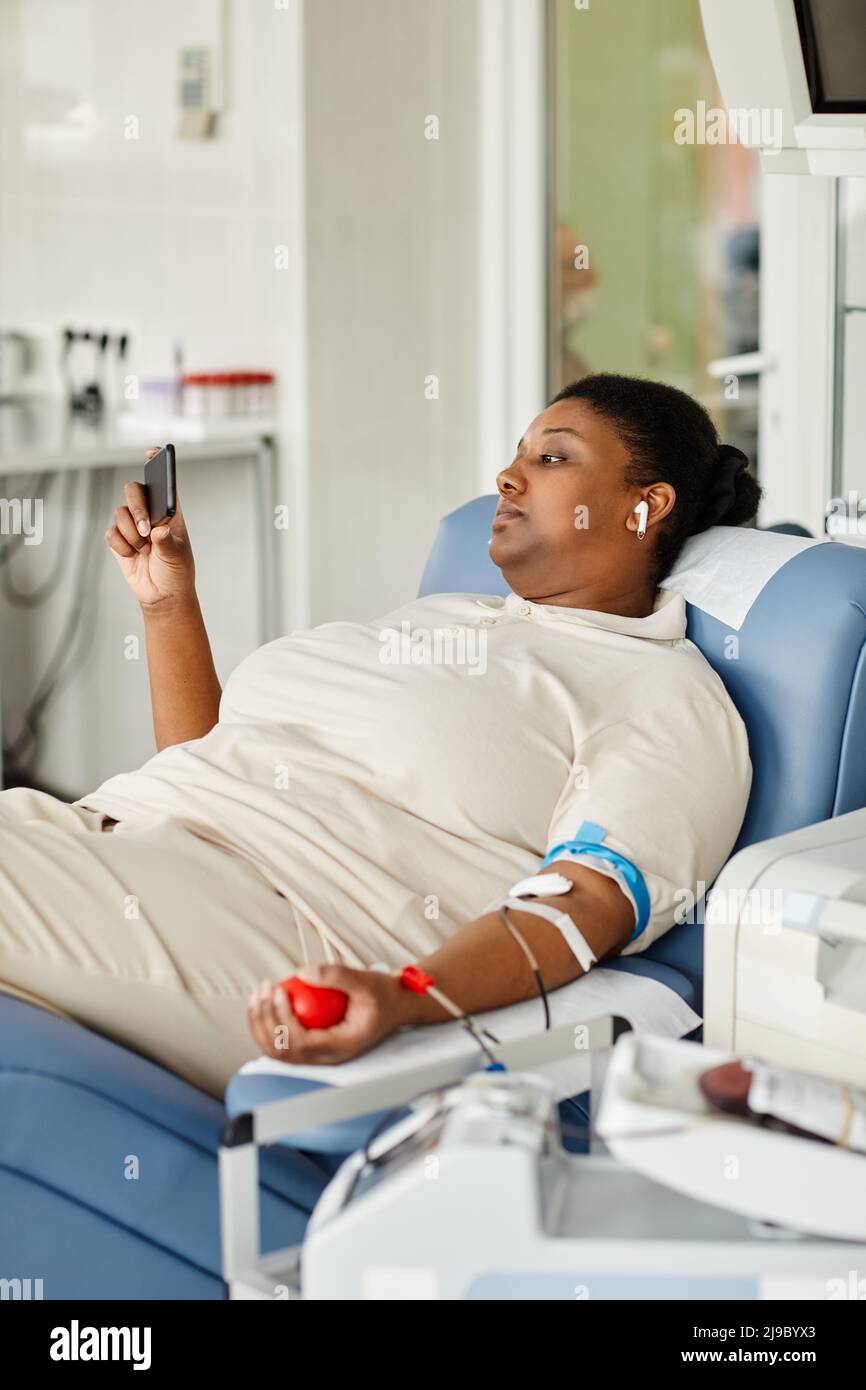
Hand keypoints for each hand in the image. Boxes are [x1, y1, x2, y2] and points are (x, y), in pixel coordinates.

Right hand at [105, 449, 195, 608]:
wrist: (162, 594)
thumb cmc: (176, 572)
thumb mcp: (177, 558)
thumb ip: (167, 543)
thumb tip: (158, 531)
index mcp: (169, 511)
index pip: (165, 482)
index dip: (159, 463)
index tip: (153, 451)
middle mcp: (149, 513)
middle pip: (134, 491)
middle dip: (137, 509)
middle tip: (146, 530)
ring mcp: (132, 525)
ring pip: (120, 513)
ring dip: (131, 534)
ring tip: (144, 550)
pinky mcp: (119, 538)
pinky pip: (111, 533)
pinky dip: (122, 547)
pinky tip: (133, 556)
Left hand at [248, 964, 405, 1064]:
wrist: (395, 1007)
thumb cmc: (383, 995)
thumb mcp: (366, 981)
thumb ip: (336, 975)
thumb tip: (301, 972)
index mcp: (340, 1047)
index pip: (300, 1042)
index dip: (282, 1018)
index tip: (279, 990)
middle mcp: (325, 1057)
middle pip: (281, 1051)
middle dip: (264, 1020)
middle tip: (264, 989)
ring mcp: (317, 1055)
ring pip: (277, 1050)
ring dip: (260, 1023)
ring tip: (258, 994)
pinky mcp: (312, 1047)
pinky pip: (282, 1041)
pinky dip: (268, 1024)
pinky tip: (265, 1001)